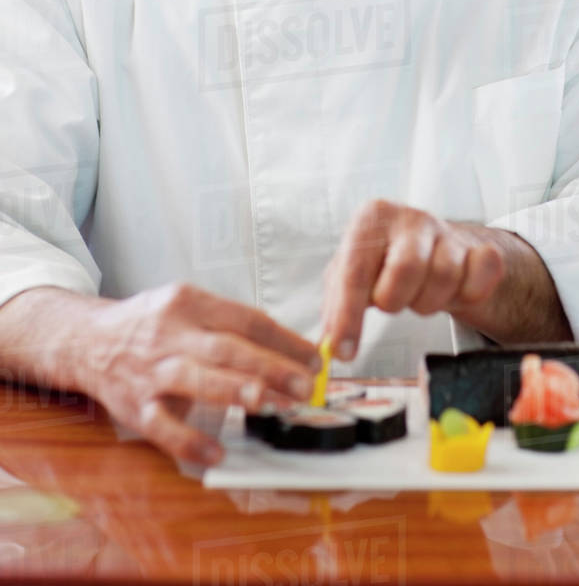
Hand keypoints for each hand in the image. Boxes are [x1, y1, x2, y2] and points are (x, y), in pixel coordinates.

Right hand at [0, 283, 320, 465]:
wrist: (89, 340)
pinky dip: (188, 441)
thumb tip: (288, 350)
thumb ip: (230, 325)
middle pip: (226, 348)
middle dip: (270, 367)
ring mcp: (151, 371)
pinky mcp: (135, 406)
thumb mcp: (188, 306)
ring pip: (196, 379)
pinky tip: (215, 452)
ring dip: (234, 391)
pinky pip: (163, 426)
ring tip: (269, 402)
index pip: (246, 319)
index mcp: (189, 302)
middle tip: (305, 386)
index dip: (284, 340)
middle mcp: (170, 334)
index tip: (314, 359)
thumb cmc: (152, 325)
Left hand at [322, 201, 504, 359]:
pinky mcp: (481, 249)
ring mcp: (449, 231)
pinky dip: (469, 294)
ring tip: (418, 295)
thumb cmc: (382, 263)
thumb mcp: (349, 276)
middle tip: (391, 301)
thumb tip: (326, 347)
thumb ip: (335, 310)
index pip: (356, 272)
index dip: (348, 317)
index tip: (343, 352)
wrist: (431, 248)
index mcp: (372, 218)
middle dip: (395, 300)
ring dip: (427, 303)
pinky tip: (455, 291)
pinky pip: (483, 276)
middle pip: (406, 270)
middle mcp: (411, 217)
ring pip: (444, 278)